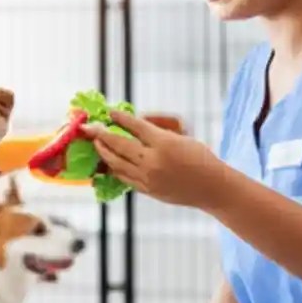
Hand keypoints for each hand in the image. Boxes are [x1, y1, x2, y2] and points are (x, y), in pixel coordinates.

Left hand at [84, 110, 227, 208]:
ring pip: (117, 163)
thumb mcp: (182, 137)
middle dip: (101, 135)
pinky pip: (124, 177)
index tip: (109, 112)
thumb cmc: (201, 158)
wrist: (211, 187)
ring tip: (97, 143)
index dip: (120, 118)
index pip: (135, 126)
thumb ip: (158, 130)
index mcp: (164, 143)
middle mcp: (153, 160)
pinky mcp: (147, 190)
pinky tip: (109, 161)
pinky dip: (115, 168)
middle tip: (90, 128)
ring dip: (104, 152)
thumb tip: (135, 123)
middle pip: (119, 145)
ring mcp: (148, 178)